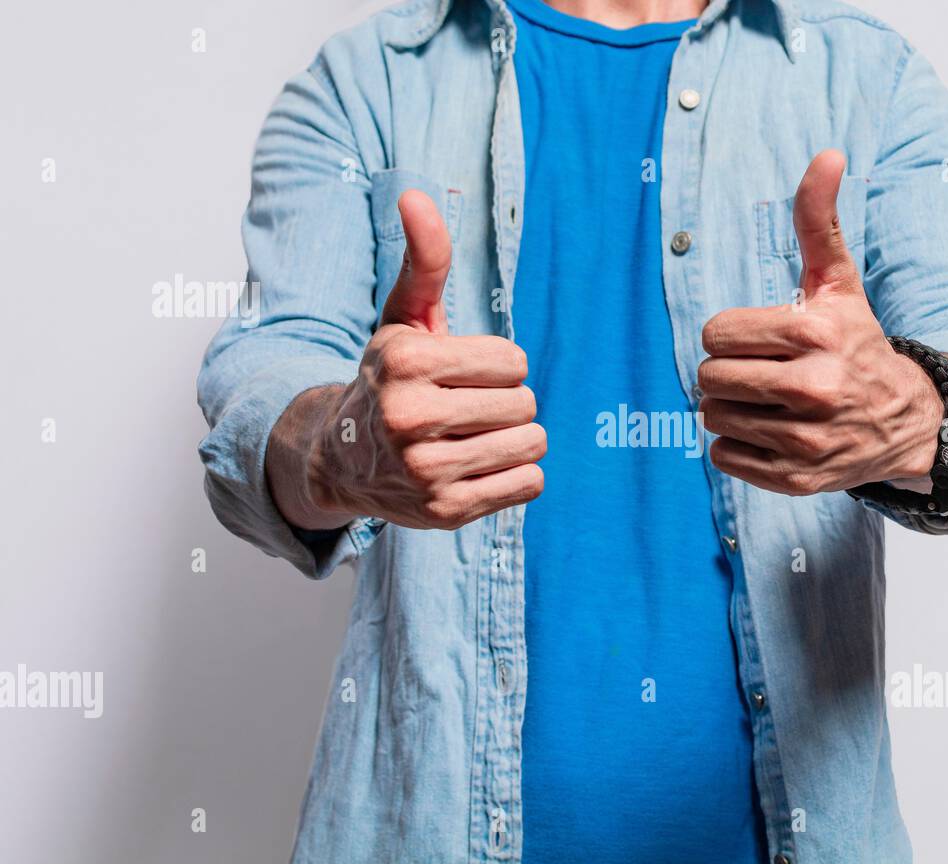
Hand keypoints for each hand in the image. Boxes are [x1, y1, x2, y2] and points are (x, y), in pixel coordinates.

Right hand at [268, 189, 544, 530]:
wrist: (342, 459)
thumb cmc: (388, 380)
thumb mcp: (403, 318)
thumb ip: (424, 261)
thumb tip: (416, 195)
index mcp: (405, 363)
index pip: (514, 361)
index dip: (499, 366)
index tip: (463, 375)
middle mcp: (410, 418)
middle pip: (526, 403)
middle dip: (507, 403)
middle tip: (466, 410)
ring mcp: (426, 472)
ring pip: (532, 444)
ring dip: (516, 439)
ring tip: (475, 437)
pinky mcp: (445, 512)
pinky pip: (530, 485)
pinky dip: (517, 475)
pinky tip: (480, 467)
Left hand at [697, 150, 942, 495]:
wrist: (906, 421)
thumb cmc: (858, 345)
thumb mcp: (839, 284)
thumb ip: (819, 222)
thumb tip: (827, 155)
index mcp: (814, 334)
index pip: (715, 334)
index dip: (730, 335)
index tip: (761, 340)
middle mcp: (811, 390)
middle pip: (709, 376)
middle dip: (728, 371)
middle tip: (763, 372)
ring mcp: (805, 440)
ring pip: (712, 416)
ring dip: (731, 407)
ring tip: (768, 402)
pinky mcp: (796, 479)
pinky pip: (725, 456)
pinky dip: (739, 444)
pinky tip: (772, 431)